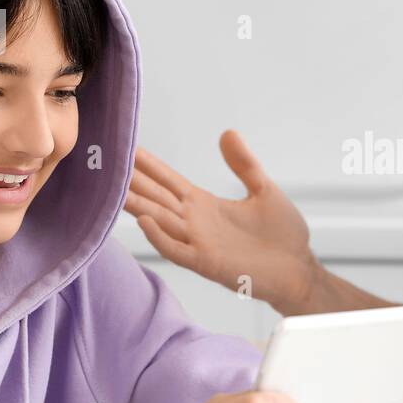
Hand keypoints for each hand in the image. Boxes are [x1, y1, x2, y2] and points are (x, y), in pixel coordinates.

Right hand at [125, 132, 322, 312]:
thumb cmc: (283, 234)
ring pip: (159, 221)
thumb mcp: (263, 190)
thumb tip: (227, 133)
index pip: (168, 180)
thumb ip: (243, 164)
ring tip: (112, 189)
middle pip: (155, 197)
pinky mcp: (207, 262)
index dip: (147, 165)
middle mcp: (195, 223)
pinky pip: (177, 249)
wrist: (300, 269)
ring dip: (136, 206)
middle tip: (102, 163)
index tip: (125, 147)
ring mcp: (199, 243)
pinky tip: (144, 220)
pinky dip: (160, 236)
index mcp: (205, 205)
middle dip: (130, 182)